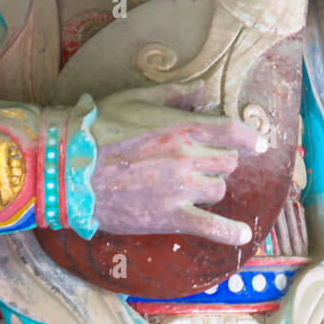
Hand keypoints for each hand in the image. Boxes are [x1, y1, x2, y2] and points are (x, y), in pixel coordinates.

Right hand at [87, 81, 262, 243]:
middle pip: (227, 161)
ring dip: (211, 186)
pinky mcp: (168, 216)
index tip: (258, 143)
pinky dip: (229, 232)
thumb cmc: (97, 128)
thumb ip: (174, 95)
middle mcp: (188, 157)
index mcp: (183, 127)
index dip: (250, 137)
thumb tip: (201, 88)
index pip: (232, 130)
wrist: (65, 166)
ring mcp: (180, 189)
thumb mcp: (136, 99)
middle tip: (199, 162)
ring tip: (191, 186)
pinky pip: (209, 227)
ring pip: (218, 189)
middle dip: (218, 160)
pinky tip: (243, 235)